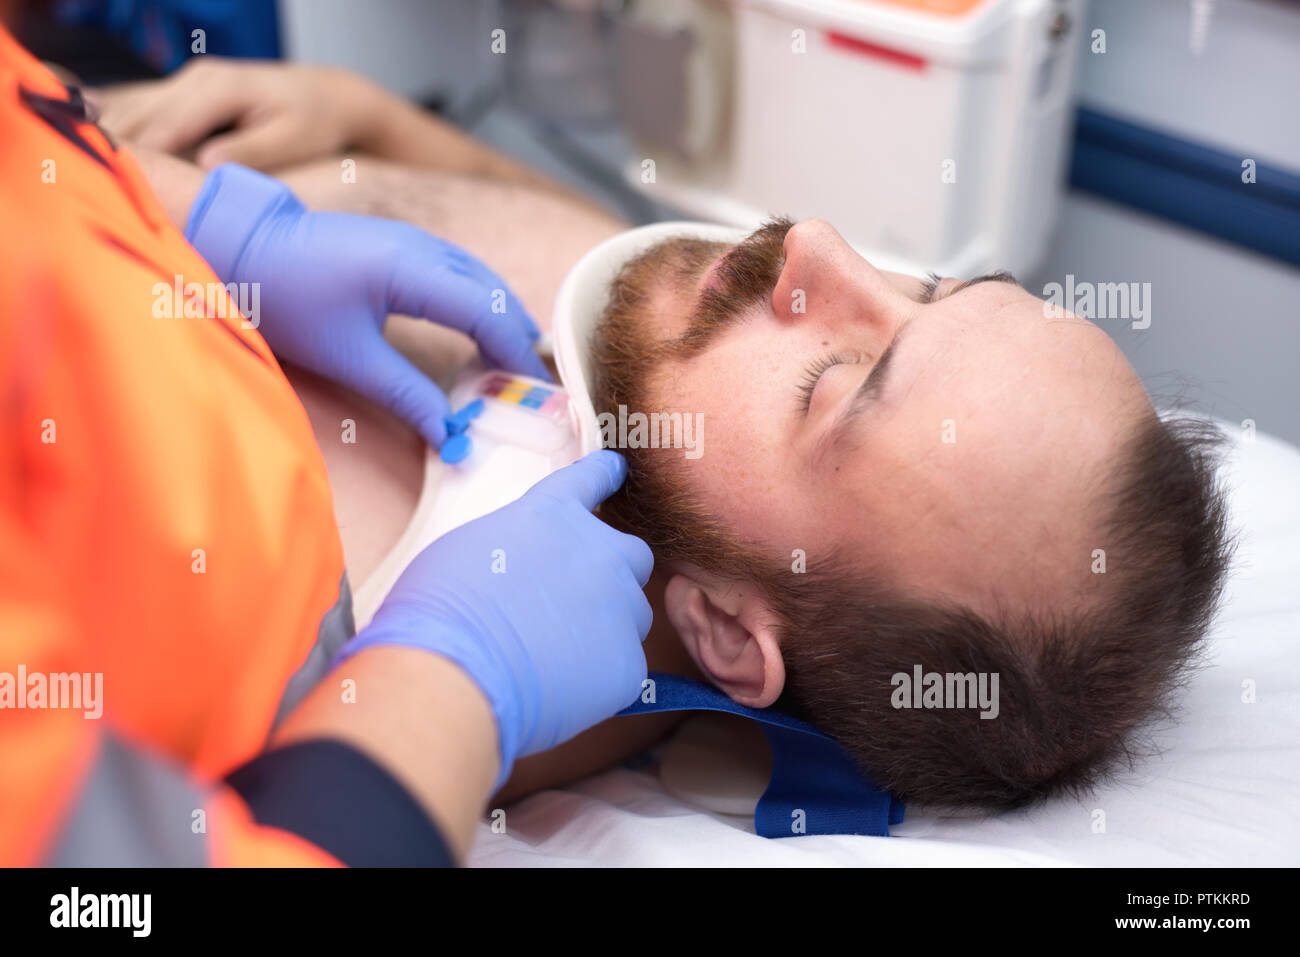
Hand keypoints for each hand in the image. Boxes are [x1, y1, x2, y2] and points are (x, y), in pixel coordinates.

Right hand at [91, 57, 386, 170]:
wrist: (326, 97)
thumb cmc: (314, 124)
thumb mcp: (291, 140)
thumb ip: (250, 152)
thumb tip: (207, 166)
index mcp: (222, 89)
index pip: (168, 126)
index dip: (141, 155)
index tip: (115, 183)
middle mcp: (198, 78)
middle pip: (142, 115)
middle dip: (117, 147)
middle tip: (88, 183)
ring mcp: (189, 81)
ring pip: (138, 110)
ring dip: (114, 138)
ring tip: (86, 172)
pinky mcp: (187, 91)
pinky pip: (148, 111)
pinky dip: (129, 132)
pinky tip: (109, 156)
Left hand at [185, 163, 548, 447]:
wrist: (241, 248)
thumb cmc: (287, 299)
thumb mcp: (349, 357)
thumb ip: (407, 396)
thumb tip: (451, 437)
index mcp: (411, 269)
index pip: (486, 313)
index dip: (516, 353)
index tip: (534, 390)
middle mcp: (422, 247)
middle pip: (494, 293)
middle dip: (519, 338)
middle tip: (534, 385)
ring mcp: (414, 240)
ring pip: (481, 280)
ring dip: (502, 319)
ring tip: (515, 363)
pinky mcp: (402, 244)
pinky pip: (461, 273)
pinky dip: (481, 304)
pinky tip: (479, 331)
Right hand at [336, 451, 654, 787]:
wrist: (455, 673)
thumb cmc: (438, 611)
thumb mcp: (467, 548)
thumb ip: (514, 546)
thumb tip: (525, 569)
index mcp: (553, 514)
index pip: (591, 478)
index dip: (604, 474)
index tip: (616, 469)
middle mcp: (599, 551)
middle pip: (632, 554)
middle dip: (613, 572)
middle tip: (574, 602)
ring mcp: (620, 606)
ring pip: (632, 615)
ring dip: (606, 627)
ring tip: (555, 653)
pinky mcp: (628, 662)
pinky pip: (622, 666)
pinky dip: (598, 677)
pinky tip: (558, 687)